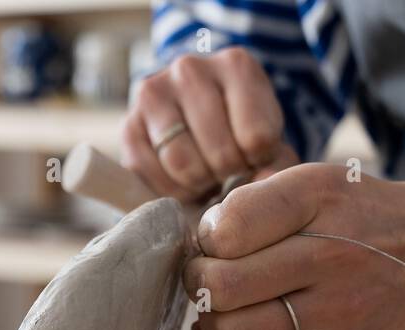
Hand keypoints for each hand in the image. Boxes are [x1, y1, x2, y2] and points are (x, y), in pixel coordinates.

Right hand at [121, 48, 298, 202]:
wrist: (194, 120)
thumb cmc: (238, 132)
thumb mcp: (269, 140)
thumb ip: (276, 166)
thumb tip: (264, 184)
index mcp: (236, 65)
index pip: (256, 136)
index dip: (257, 162)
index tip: (253, 158)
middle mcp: (190, 69)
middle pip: (219, 151)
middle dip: (226, 176)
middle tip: (226, 174)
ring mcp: (153, 93)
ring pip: (182, 163)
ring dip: (197, 185)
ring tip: (205, 177)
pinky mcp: (128, 125)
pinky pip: (149, 173)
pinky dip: (168, 190)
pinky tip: (181, 182)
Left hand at [182, 160, 404, 329]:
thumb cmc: (378, 215)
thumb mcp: (326, 181)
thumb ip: (261, 202)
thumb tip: (201, 239)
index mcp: (320, 197)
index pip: (227, 227)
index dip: (204, 237)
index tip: (212, 239)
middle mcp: (329, 251)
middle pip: (224, 283)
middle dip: (197, 281)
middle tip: (203, 276)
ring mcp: (337, 307)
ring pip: (235, 329)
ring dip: (207, 321)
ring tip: (213, 308)